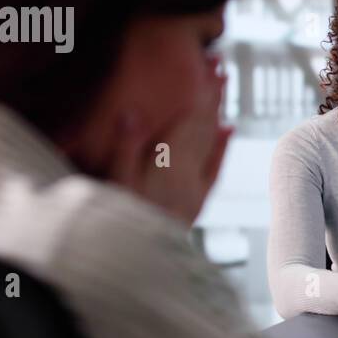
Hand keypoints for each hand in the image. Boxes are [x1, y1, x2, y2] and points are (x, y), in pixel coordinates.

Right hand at [108, 55, 230, 225]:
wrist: (138, 272)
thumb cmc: (115, 228)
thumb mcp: (110, 187)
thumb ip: (122, 149)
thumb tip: (131, 111)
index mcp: (169, 169)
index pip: (191, 120)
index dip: (201, 91)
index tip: (210, 64)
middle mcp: (187, 178)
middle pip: (204, 127)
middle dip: (211, 95)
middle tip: (219, 65)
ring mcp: (192, 192)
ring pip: (210, 144)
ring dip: (216, 113)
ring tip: (221, 88)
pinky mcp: (194, 205)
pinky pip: (212, 170)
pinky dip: (219, 147)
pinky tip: (227, 129)